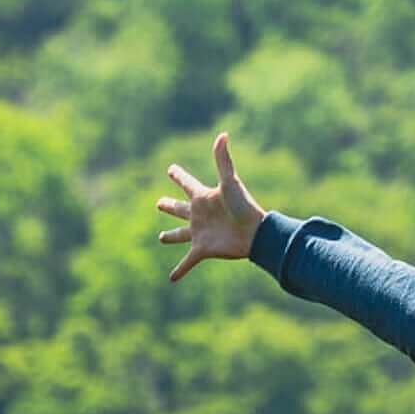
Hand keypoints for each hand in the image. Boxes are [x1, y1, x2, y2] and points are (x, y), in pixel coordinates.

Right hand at [156, 132, 264, 281]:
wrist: (256, 233)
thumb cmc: (243, 206)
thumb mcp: (230, 182)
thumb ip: (223, 160)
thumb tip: (222, 134)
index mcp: (203, 198)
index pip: (187, 183)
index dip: (178, 176)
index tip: (170, 169)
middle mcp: (199, 215)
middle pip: (180, 208)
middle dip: (169, 206)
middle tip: (158, 203)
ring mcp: (200, 233)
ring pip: (180, 235)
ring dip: (171, 236)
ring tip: (161, 238)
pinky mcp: (202, 250)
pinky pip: (188, 261)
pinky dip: (180, 270)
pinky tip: (172, 279)